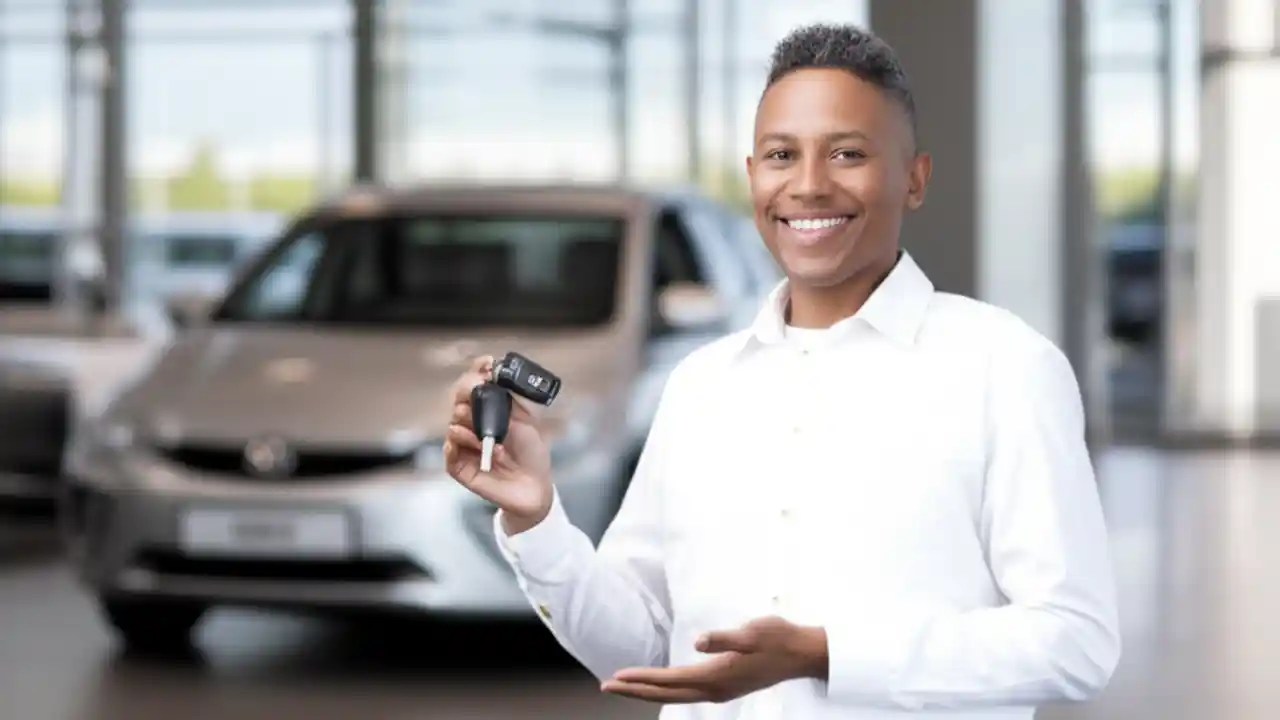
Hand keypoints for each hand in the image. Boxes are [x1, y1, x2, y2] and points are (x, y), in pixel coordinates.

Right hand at [443, 355, 552, 532]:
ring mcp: (464, 442)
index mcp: (489, 407)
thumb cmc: (531, 452)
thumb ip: (508, 396)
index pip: (472, 382)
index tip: (486, 365)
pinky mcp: (459, 465)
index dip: (476, 371)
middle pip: (457, 397)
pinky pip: (449, 450)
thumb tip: (492, 373)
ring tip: (493, 440)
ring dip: (471, 426)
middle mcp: (473, 421)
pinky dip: (458, 444)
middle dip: (469, 393)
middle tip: (481, 397)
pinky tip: (473, 446)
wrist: (534, 486)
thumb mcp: (526, 418)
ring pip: (453, 422)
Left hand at [601, 616, 827, 703]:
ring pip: (675, 695)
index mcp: (717, 677)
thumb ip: (724, 638)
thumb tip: (699, 642)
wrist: (802, 653)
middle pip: (667, 694)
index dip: (642, 679)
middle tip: (606, 686)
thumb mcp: (752, 632)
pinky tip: (661, 684)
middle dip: (635, 690)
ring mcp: (720, 691)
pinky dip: (667, 689)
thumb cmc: (777, 639)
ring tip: (625, 686)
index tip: (616, 676)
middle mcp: (715, 689)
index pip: (670, 680)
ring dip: (648, 691)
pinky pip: (687, 692)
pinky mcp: (725, 686)